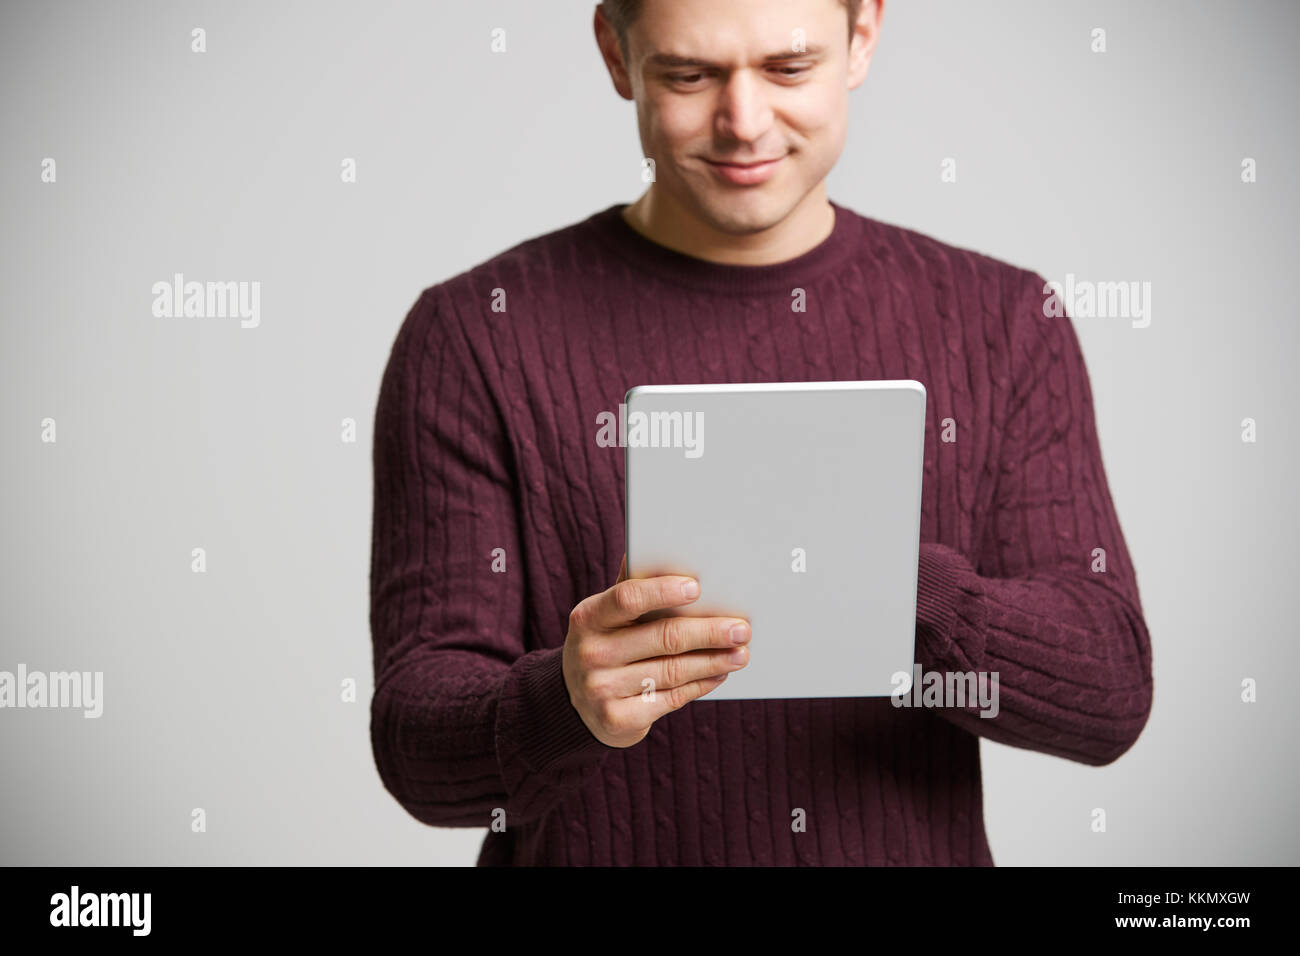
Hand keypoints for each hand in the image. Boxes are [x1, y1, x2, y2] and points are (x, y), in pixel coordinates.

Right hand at [562, 553, 750, 747]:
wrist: (576, 702)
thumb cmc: (605, 644)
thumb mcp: (606, 616)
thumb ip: (633, 588)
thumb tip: (665, 547)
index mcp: (588, 616)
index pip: (627, 598)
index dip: (663, 591)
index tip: (697, 587)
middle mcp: (591, 653)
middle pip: (663, 638)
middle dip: (709, 632)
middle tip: (741, 628)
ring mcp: (602, 689)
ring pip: (673, 671)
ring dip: (714, 661)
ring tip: (741, 652)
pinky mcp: (618, 719)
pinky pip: (672, 698)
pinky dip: (701, 684)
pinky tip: (719, 673)